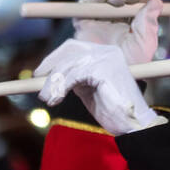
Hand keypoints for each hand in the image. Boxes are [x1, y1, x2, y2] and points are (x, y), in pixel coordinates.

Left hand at [34, 39, 165, 134]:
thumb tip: (53, 77)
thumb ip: (75, 79)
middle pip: (69, 50)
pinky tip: (56, 100)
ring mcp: (106, 58)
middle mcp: (107, 51)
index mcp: (105, 53)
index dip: (54, 57)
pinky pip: (73, 76)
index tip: (40, 72)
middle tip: (37, 82)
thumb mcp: (88, 89)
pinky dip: (61, 88)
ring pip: (69, 65)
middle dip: (50, 65)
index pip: (74, 47)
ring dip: (52, 83)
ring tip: (47, 99)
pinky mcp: (103, 69)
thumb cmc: (112, 110)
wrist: (132, 122)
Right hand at [73, 0, 162, 65]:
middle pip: (122, 0)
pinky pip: (87, 5)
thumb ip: (149, 21)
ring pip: (105, 0)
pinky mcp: (83, 24)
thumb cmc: (129, 65)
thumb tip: (156, 1)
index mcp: (131, 28)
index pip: (136, 6)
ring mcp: (99, 23)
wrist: (108, 76)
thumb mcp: (145, 43)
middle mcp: (115, 24)